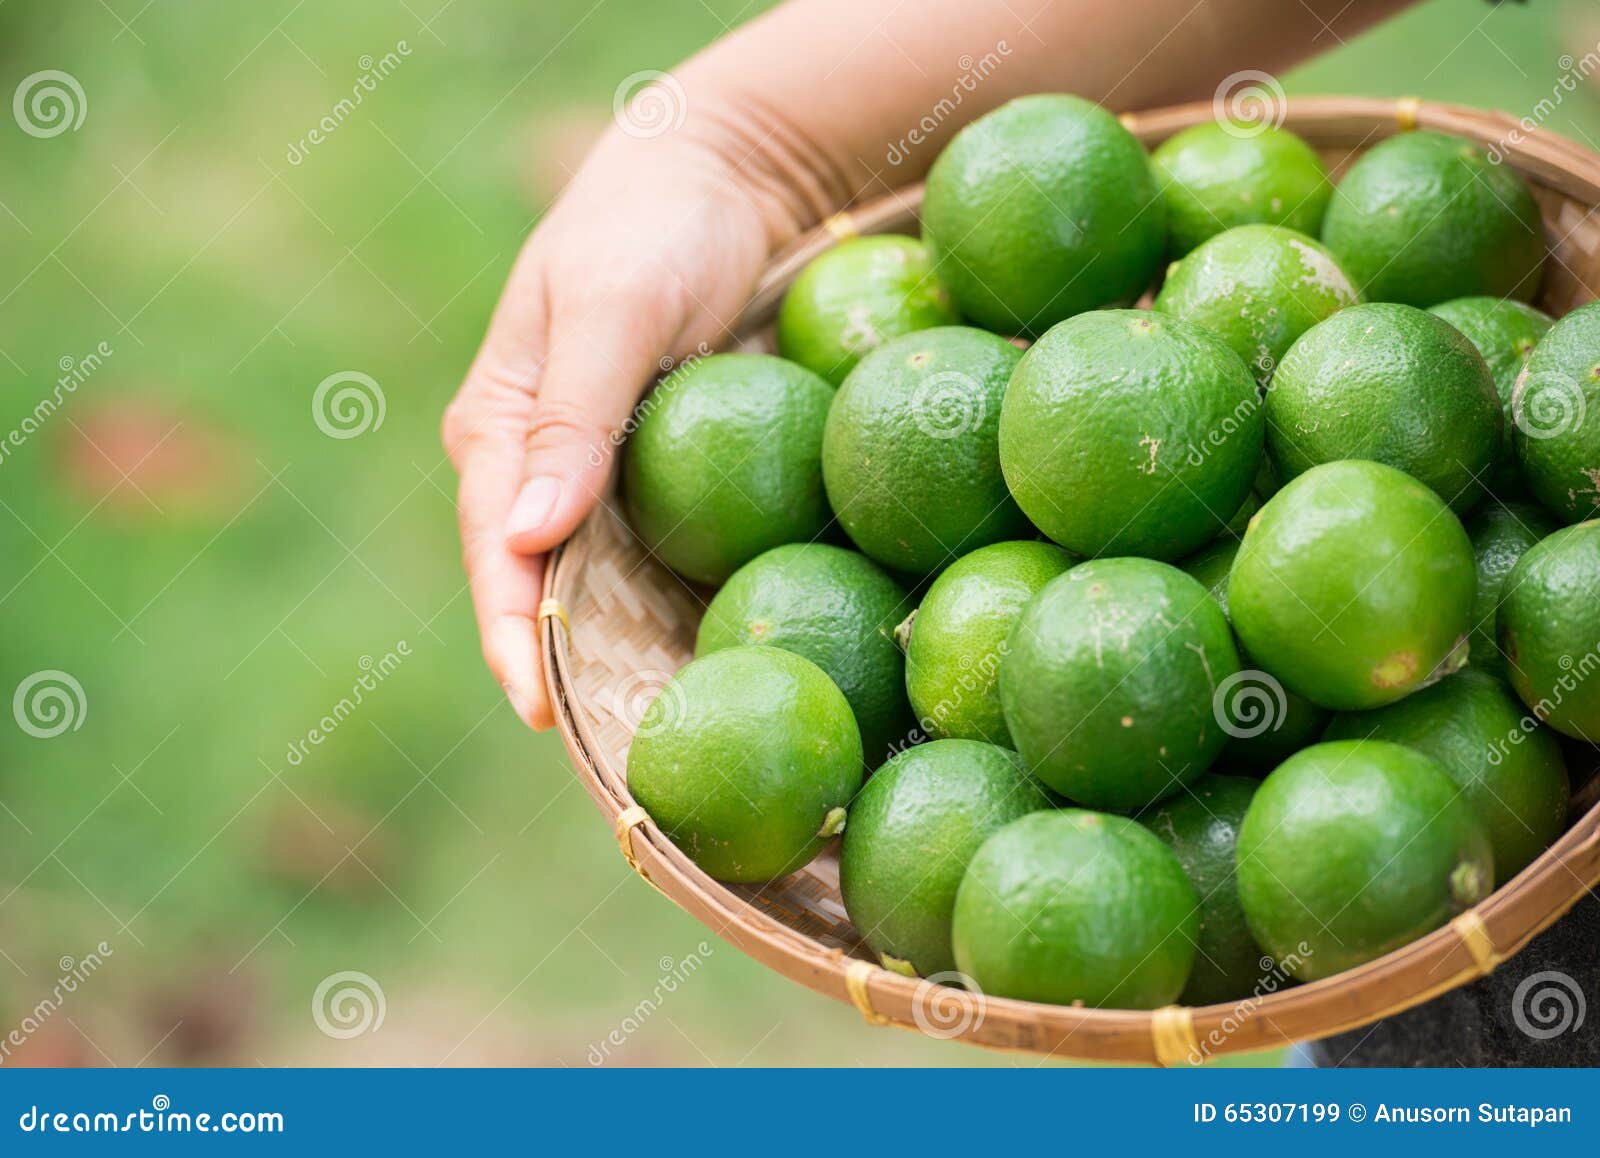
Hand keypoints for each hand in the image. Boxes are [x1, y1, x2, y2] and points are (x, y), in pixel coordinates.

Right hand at [441, 112, 805, 727]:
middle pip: (539, 595)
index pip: (496, 553)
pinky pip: (656, 561)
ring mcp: (600, 484)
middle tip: (609, 771)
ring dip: (622, 664)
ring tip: (660, 749)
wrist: (718, 182)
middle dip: (562, 680)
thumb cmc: (653, 226)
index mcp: (498, 433)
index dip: (508, 635)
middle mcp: (540, 474)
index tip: (536, 714)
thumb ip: (573, 414)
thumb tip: (530, 535)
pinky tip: (715, 669)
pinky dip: (673, 615)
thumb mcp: (613, 307)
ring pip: (598, 592)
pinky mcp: (658, 484)